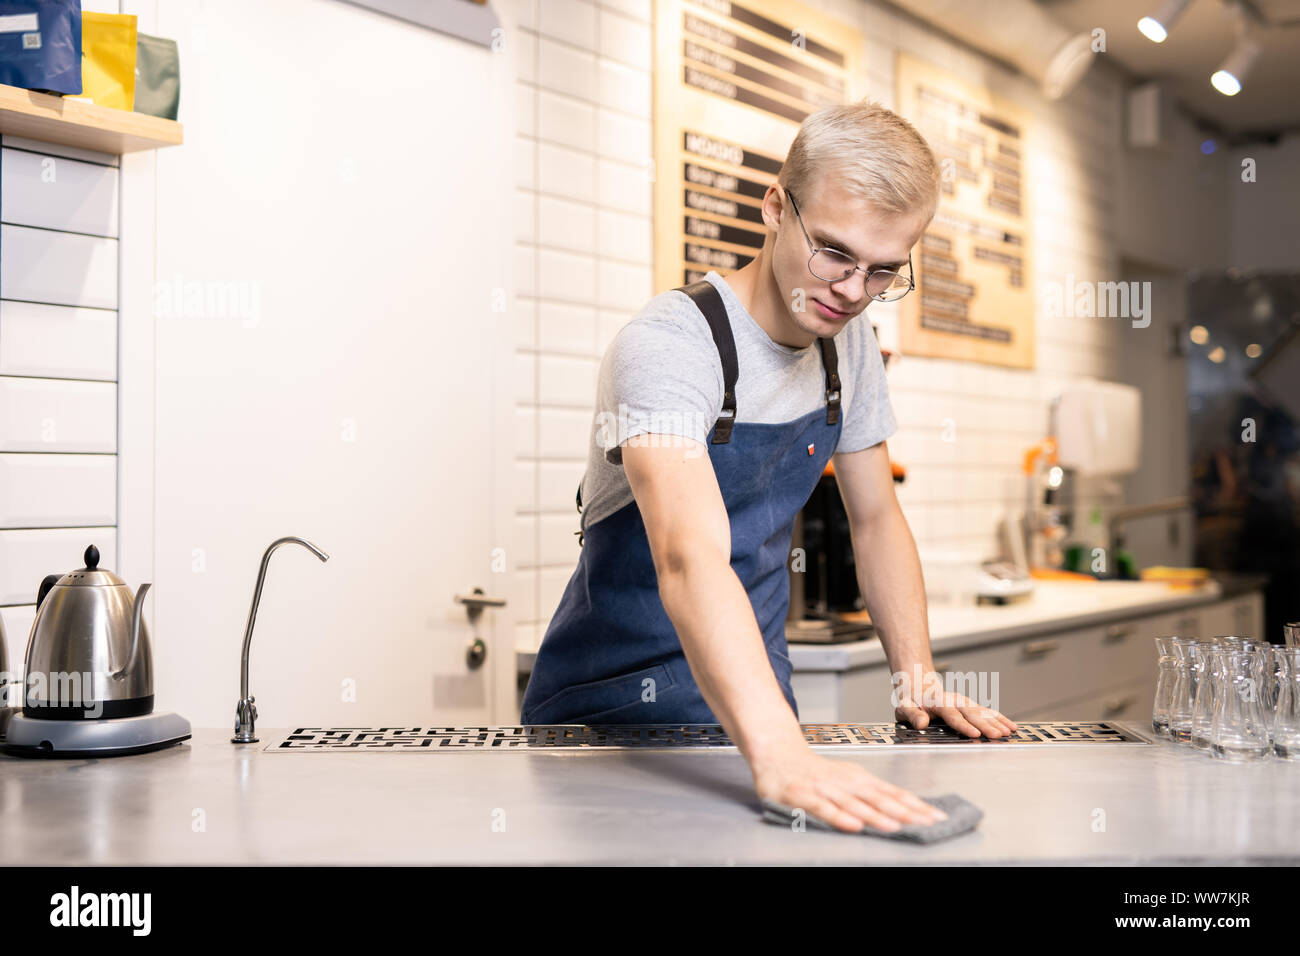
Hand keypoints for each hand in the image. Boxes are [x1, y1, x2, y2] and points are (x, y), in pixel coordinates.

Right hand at [751, 745, 947, 833]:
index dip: (915, 805)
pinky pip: (821, 808)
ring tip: (896, 826)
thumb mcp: (847, 778)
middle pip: (878, 798)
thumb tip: (906, 808)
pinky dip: (838, 817)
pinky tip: (853, 826)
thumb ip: (872, 795)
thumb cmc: (814, 770)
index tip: (938, 816)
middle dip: (904, 811)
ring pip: (853, 804)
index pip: (892, 793)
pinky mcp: (801, 795)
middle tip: (927, 822)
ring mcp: (823, 788)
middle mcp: (844, 782)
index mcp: (858, 779)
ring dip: (876, 815)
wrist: (776, 751)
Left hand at [894, 678, 1018, 737]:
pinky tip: (1011, 726)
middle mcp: (954, 700)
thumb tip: (922, 723)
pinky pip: (987, 711)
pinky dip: (1000, 718)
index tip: (974, 733)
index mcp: (938, 701)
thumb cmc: (911, 700)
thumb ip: (912, 715)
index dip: (963, 725)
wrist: (919, 685)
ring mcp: (964, 701)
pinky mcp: (971, 705)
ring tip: (1008, 732)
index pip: (952, 714)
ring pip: (982, 711)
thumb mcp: (904, 706)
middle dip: (985, 725)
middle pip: (971, 713)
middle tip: (997, 735)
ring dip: (996, 721)